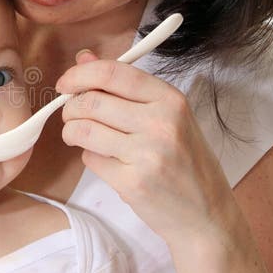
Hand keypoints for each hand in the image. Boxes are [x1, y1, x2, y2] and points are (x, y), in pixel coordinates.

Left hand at [56, 52, 238, 245]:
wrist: (207, 214)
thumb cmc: (186, 162)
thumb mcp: (166, 116)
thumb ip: (125, 87)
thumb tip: (84, 58)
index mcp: (170, 99)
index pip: (113, 73)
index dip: (80, 75)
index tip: (65, 84)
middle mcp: (161, 123)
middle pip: (91, 102)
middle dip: (70, 108)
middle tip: (73, 116)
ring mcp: (147, 154)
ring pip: (83, 130)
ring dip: (72, 132)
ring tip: (81, 137)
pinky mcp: (132, 182)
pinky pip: (90, 159)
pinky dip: (90, 158)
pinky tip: (108, 162)